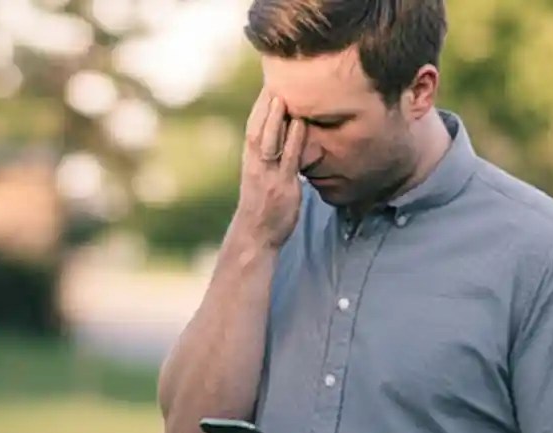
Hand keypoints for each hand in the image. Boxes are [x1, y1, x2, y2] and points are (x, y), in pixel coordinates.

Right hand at [231, 87, 306, 249]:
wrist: (256, 237)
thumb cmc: (263, 207)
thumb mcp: (264, 179)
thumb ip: (272, 160)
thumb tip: (285, 142)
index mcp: (251, 161)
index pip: (254, 126)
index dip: (260, 105)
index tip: (269, 82)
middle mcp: (255, 165)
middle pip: (257, 127)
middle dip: (263, 103)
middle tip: (273, 76)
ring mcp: (268, 176)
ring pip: (269, 140)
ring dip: (275, 116)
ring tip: (282, 92)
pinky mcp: (282, 187)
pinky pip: (289, 159)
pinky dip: (294, 139)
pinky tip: (301, 122)